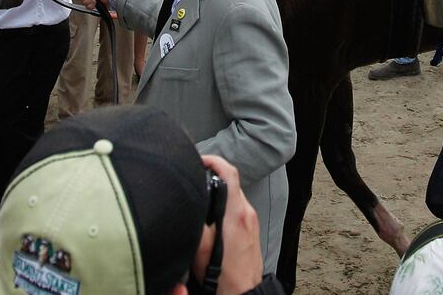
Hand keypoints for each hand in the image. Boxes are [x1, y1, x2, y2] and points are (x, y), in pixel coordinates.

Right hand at [191, 155, 263, 294]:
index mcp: (236, 212)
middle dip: (212, 177)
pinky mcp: (252, 230)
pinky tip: (211, 219)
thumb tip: (190, 200)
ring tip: (200, 200)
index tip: (200, 160)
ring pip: (233, 197)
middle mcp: (247, 213)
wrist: (244, 293)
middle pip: (230, 182)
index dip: (214, 160)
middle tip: (194, 179)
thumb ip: (196, 219)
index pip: (229, 172)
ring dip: (218, 194)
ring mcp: (252, 221)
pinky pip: (237, 210)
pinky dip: (224, 207)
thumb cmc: (223, 275)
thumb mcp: (200, 247)